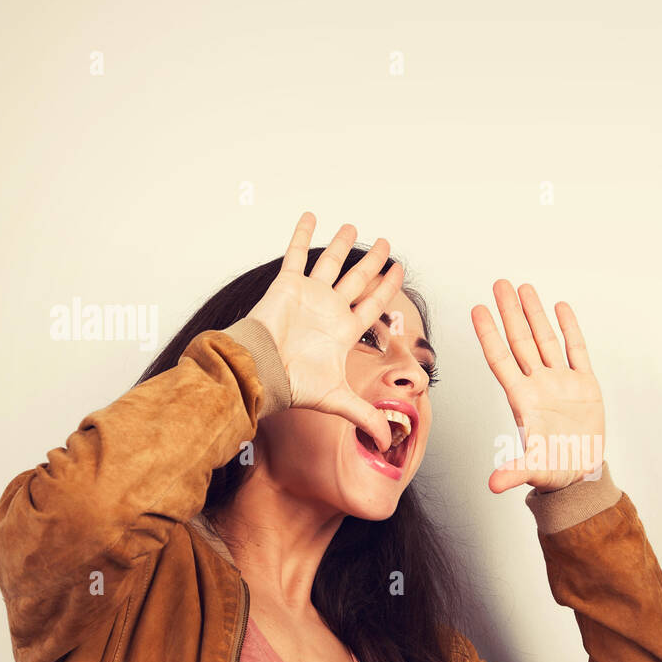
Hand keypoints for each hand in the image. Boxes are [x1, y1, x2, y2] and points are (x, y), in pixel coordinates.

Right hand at [244, 211, 400, 453]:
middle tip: (387, 244)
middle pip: (358, 280)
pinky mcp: (288, 285)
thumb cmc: (293, 385)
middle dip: (374, 262)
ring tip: (355, 226)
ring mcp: (309, 296)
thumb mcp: (339, 401)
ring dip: (343, 244)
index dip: (389, 289)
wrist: (261, 373)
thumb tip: (390, 446)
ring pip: (331, 263)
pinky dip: (302, 234)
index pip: (373, 305)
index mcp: (343, 332)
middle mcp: (329, 310)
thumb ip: (366, 418)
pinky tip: (311, 215)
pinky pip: (296, 254)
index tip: (400, 270)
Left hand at [471, 280, 605, 493]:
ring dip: (535, 314)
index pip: (501, 360)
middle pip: (520, 341)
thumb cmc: (553, 471)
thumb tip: (493, 486)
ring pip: (545, 340)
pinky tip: (560, 307)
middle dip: (510, 312)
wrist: (580, 474)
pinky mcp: (585, 384)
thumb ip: (515, 472)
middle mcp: (538, 385)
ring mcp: (561, 382)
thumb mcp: (534, 470)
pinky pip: (576, 350)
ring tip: (524, 287)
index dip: (489, 334)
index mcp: (523, 400)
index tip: (477, 309)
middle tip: (499, 283)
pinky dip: (569, 328)